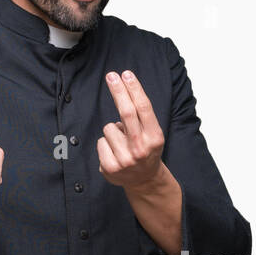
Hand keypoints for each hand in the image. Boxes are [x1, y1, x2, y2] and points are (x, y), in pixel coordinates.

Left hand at [98, 70, 164, 188]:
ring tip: (121, 142)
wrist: (144, 180)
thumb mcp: (152, 133)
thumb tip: (123, 86)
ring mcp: (125, 159)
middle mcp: (141, 148)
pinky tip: (114, 152)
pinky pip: (100, 142)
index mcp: (154, 137)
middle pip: (127, 113)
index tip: (126, 74)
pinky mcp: (110, 167)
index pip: (143, 108)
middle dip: (118, 91)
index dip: (134, 89)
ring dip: (113, 130)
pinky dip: (106, 144)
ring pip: (109, 127)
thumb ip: (141, 116)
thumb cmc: (146, 150)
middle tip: (111, 76)